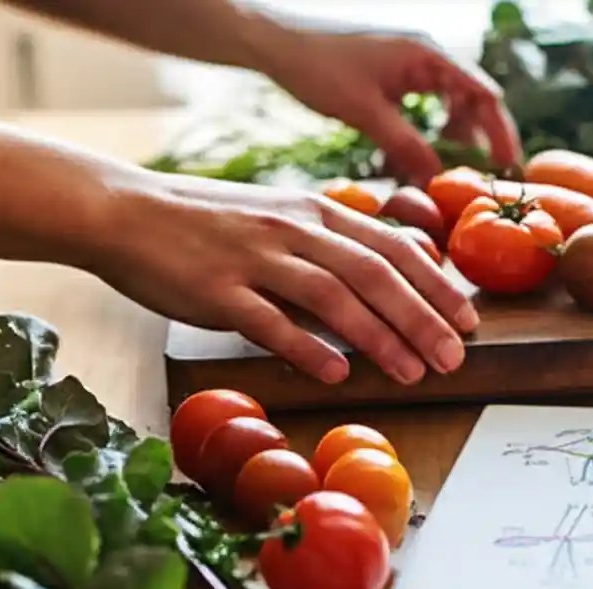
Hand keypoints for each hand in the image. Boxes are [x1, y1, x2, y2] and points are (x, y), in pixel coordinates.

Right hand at [91, 170, 477, 384]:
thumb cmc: (208, 223)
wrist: (124, 211)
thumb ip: (331, 245)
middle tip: (455, 357)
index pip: (391, 247)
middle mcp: (292, 229)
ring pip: (332, 296)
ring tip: (414, 372)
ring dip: (380, 336)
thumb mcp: (280, 218)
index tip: (468, 319)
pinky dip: (307, 347)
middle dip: (423, 317)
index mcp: (314, 213)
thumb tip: (392, 275)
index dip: (435, 285)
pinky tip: (338, 373)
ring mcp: (254, 257)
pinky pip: (268, 320)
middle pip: (374, 273)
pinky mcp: (215, 289)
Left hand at [259, 21, 521, 185]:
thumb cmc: (318, 69)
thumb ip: (407, 147)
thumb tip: (438, 182)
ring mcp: (410, 62)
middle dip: (477, 138)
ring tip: (443, 169)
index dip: (500, 132)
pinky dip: (426, 129)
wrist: (274, 42)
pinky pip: (425, 103)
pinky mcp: (392, 72)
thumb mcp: (366, 114)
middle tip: (477, 176)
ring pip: (449, 102)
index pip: (484, 94)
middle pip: (472, 99)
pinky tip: (412, 155)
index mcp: (428, 55)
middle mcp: (426, 54)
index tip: (506, 167)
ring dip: (451, 136)